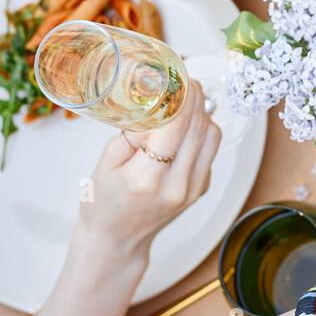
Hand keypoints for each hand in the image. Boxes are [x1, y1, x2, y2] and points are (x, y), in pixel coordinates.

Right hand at [76, 80, 220, 258]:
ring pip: (212, 137)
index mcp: (146, 179)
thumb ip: (133, 132)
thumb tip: (157, 102)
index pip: (175, 127)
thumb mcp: (105, 163)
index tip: (178, 74)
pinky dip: (201, 131)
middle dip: (194, 97)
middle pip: (199, 128)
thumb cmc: (103, 203)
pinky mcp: (202, 189)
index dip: (181, 95)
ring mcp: (194, 189)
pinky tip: (183, 126)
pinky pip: (210, 150)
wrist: (116, 241)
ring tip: (184, 99)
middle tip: (183, 78)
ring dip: (201, 112)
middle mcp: (177, 185)